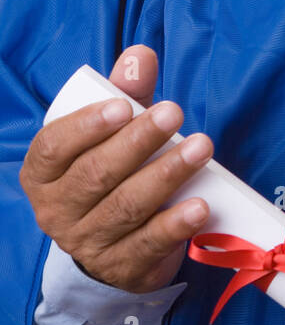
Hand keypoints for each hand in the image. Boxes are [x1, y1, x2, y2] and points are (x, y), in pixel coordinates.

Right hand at [19, 44, 212, 292]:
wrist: (115, 245)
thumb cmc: (110, 170)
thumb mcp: (111, 131)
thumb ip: (123, 92)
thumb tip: (141, 57)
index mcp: (43, 173)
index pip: (54, 147)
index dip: (87, 126)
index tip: (124, 106)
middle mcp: (57, 211)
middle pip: (95, 175)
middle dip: (138, 142)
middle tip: (174, 113)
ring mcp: (88, 243)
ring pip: (126, 207)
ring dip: (166, 175)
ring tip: (200, 149)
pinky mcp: (122, 268)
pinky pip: (148, 244)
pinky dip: (175, 224)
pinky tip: (201, 205)